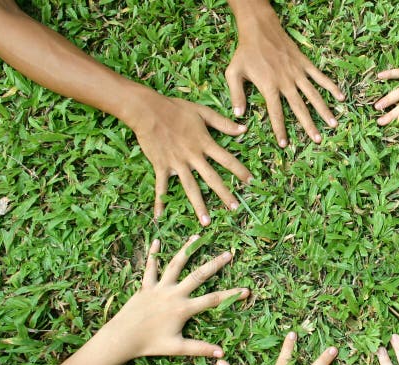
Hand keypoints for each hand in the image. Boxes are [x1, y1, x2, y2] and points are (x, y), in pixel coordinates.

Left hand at [100, 235, 248, 360]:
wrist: (121, 338)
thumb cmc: (149, 344)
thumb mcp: (177, 348)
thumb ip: (200, 349)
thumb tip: (221, 354)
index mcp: (183, 309)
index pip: (213, 300)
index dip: (231, 295)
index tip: (246, 290)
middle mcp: (173, 294)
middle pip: (198, 276)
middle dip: (215, 264)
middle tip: (228, 253)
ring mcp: (159, 288)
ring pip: (175, 265)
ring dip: (187, 250)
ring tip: (197, 236)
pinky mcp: (145, 287)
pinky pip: (150, 268)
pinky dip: (153, 254)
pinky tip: (156, 241)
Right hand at [130, 93, 251, 223]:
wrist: (147, 110)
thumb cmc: (175, 108)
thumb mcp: (202, 112)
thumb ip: (223, 123)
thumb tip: (244, 129)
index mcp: (204, 143)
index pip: (227, 160)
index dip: (240, 171)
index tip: (251, 182)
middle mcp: (193, 156)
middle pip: (212, 178)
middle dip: (225, 194)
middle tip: (235, 209)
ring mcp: (177, 163)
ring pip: (190, 188)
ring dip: (199, 205)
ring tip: (206, 221)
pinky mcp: (161, 166)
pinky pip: (161, 187)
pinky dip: (160, 201)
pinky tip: (159, 216)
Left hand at [225, 4, 344, 146]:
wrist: (260, 29)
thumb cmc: (245, 52)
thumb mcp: (234, 73)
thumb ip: (236, 95)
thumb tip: (239, 115)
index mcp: (269, 86)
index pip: (275, 113)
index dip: (280, 129)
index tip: (284, 144)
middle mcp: (285, 82)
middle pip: (299, 108)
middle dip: (309, 125)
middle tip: (317, 140)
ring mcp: (297, 72)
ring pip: (313, 95)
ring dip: (324, 110)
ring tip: (333, 124)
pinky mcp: (304, 64)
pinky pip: (320, 77)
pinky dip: (331, 86)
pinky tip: (340, 97)